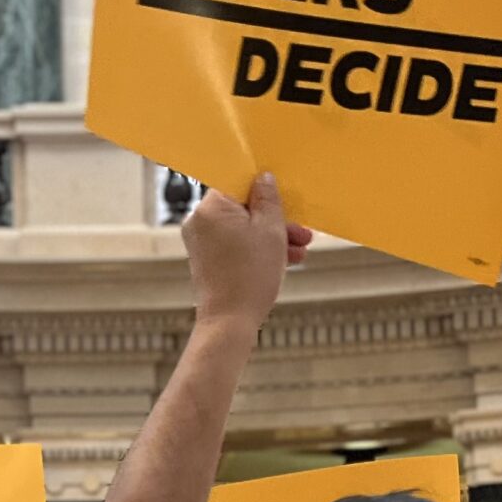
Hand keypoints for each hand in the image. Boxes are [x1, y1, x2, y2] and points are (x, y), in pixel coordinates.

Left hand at [184, 172, 312, 329]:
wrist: (229, 323)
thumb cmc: (250, 276)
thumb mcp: (270, 231)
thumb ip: (268, 199)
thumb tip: (264, 178)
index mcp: (211, 207)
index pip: (238, 182)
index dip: (264, 189)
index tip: (284, 199)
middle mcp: (200, 221)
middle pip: (242, 208)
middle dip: (274, 219)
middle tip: (301, 231)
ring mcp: (201, 242)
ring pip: (241, 229)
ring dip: (271, 237)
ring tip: (300, 250)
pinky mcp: (207, 261)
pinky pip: (234, 246)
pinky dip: (256, 250)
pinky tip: (285, 260)